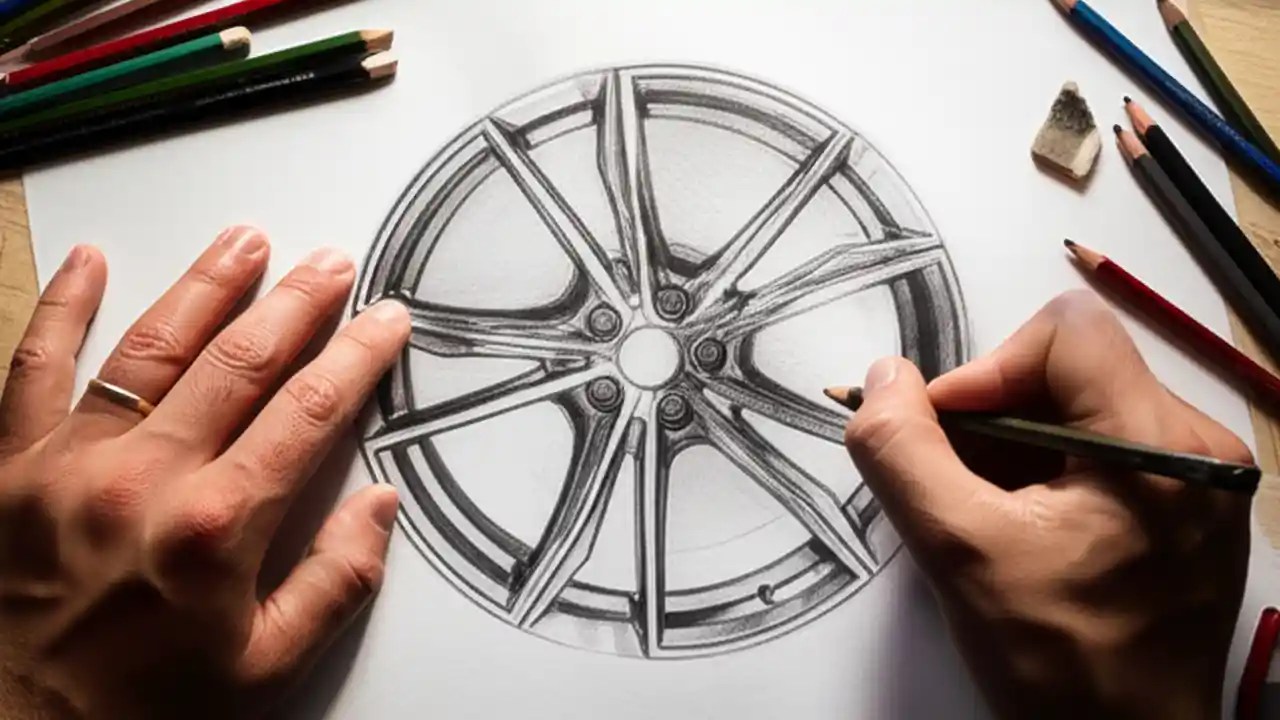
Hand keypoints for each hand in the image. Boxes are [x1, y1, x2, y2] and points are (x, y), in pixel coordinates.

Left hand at [0, 228, 410, 718]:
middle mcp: (143, 482)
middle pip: (239, 363)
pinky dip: (62, 309)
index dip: (356, 357)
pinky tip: (91, 260)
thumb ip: (336, 582)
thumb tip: (379, 505)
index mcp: (216, 529)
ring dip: (205, 288)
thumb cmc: (143, 708)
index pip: (308, 414)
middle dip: (295, 304)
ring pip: (150, 350)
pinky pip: (32, 369)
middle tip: (330, 262)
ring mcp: (70, 465)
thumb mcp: (267, 667)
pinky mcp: (10, 468)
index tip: (385, 321)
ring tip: (245, 240)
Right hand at [843, 290, 1251, 719]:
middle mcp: (1195, 448)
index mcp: (1160, 446)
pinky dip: (1042, 474)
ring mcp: (1197, 479)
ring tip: (987, 518)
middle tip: (953, 485)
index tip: (944, 433)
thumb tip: (883, 376)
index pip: (1066, 332)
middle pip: (1070, 369)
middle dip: (992, 418)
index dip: (986, 369)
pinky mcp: (1184, 507)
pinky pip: (1099, 449)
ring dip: (1010, 450)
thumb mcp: (958, 552)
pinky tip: (1019, 529)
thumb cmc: (1060, 666)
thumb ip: (903, 452)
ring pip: (1078, 409)